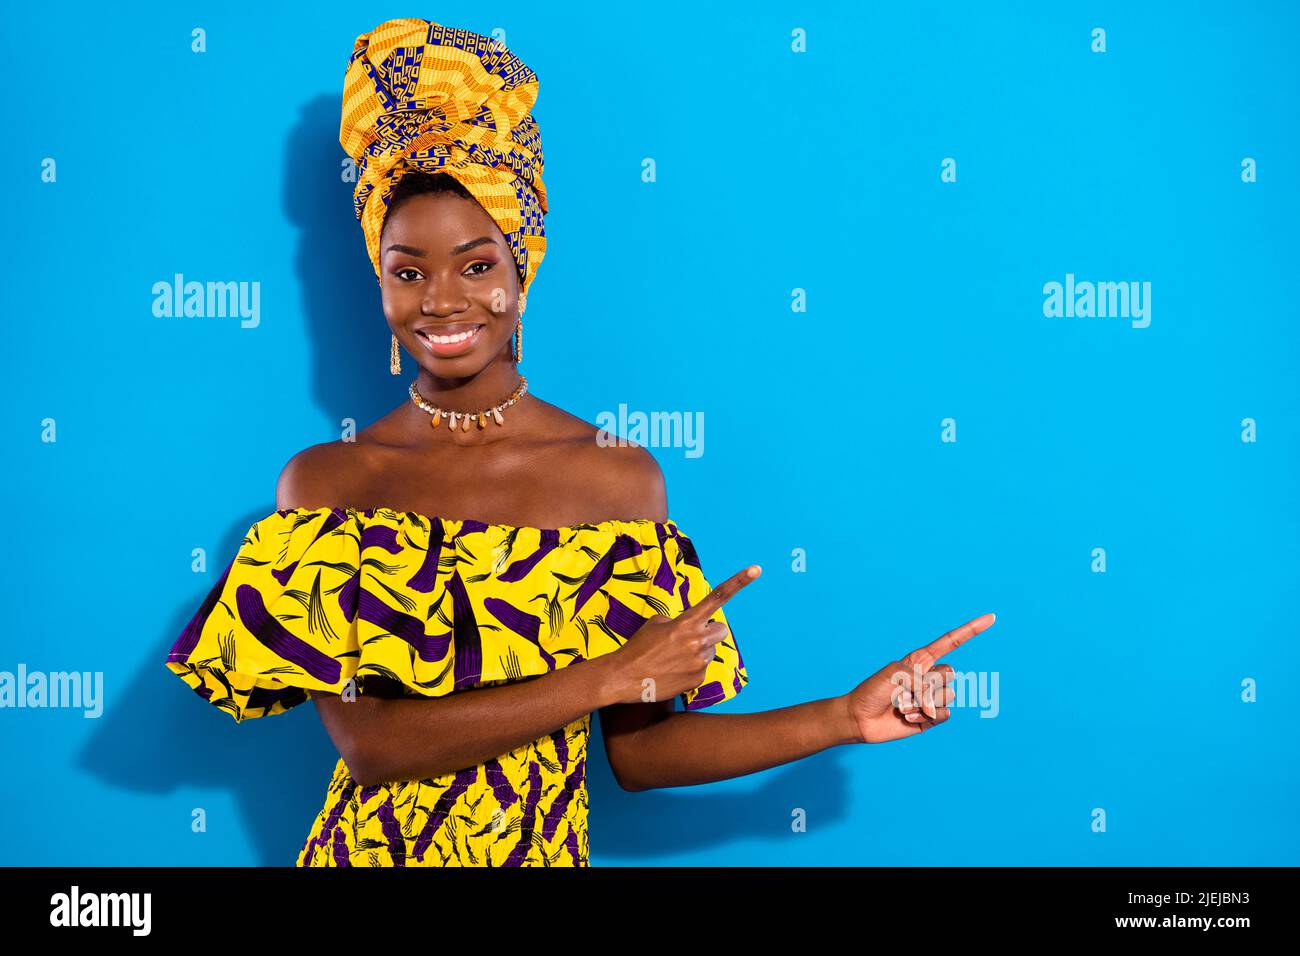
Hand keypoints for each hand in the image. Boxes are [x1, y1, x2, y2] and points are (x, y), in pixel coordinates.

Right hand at [602, 564, 761, 705]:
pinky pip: (702, 669)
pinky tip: (672, 671)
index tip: (756, 569)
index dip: (738, 582)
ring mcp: (699, 662)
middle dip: (710, 632)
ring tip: (673, 658)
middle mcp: (697, 641)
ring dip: (697, 651)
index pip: (717, 597)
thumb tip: (691, 628)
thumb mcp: (655, 624)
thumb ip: (678, 621)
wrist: (623, 678)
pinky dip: (690, 669)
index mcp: (686, 622)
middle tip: (691, 638)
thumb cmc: (637, 648)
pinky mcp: (698, 680)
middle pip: (720, 630)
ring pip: (710, 651)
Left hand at [843, 613, 995, 743]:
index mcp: (922, 659)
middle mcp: (930, 677)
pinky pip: (944, 715)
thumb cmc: (874, 690)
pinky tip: (907, 717)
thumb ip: (922, 682)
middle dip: (927, 683)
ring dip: (921, 702)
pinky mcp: (931, 718)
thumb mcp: (895, 673)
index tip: (991, 618)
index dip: (971, 630)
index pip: (951, 642)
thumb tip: (938, 706)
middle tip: (904, 690)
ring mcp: (932, 698)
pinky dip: (924, 716)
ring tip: (901, 704)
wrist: (861, 718)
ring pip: (948, 696)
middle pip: (950, 673)